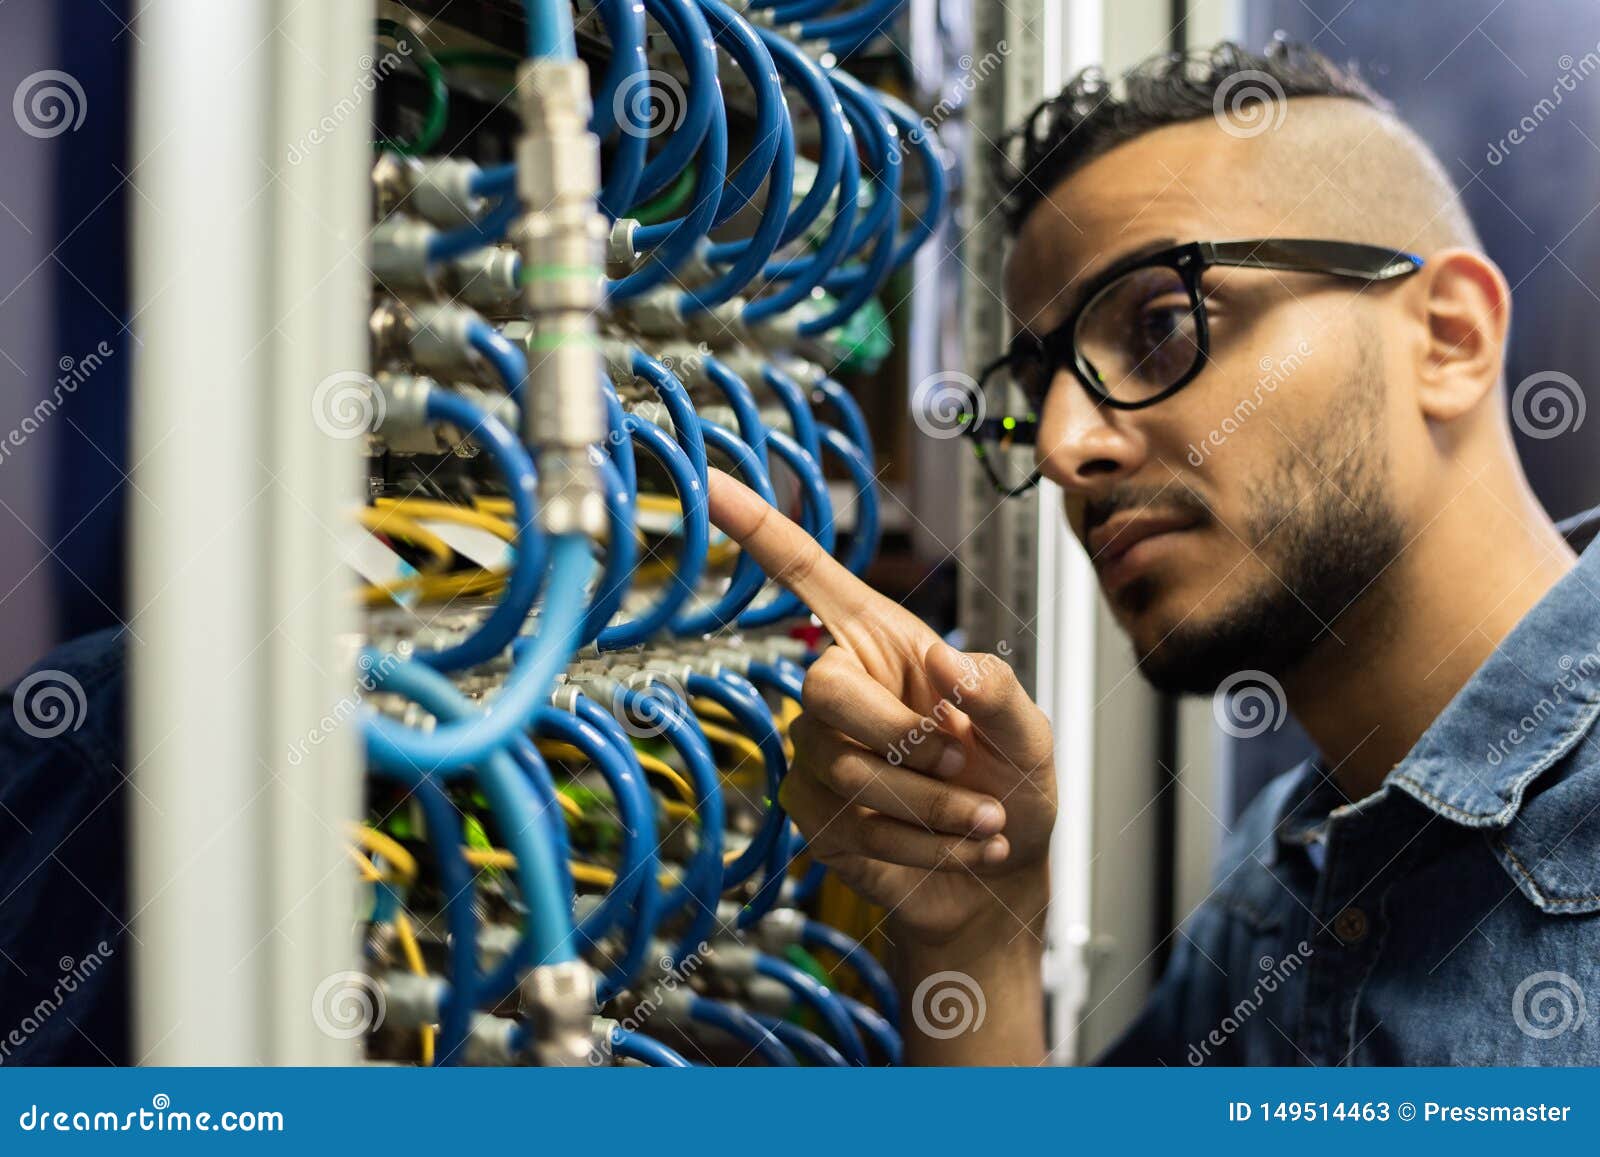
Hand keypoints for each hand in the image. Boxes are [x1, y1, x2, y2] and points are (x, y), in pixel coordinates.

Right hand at [708, 470, 1057, 944]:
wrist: (1005, 871)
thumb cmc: (1013, 782)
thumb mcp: (1031, 732)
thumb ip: (999, 694)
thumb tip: (946, 664)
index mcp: (881, 641)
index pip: (807, 574)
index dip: (759, 529)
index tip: (712, 482)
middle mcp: (837, 690)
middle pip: (822, 690)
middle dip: (903, 737)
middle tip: (963, 760)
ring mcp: (816, 755)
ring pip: (848, 774)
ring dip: (937, 807)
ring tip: (988, 820)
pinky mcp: (813, 818)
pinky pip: (855, 830)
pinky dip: (928, 847)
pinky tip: (966, 847)